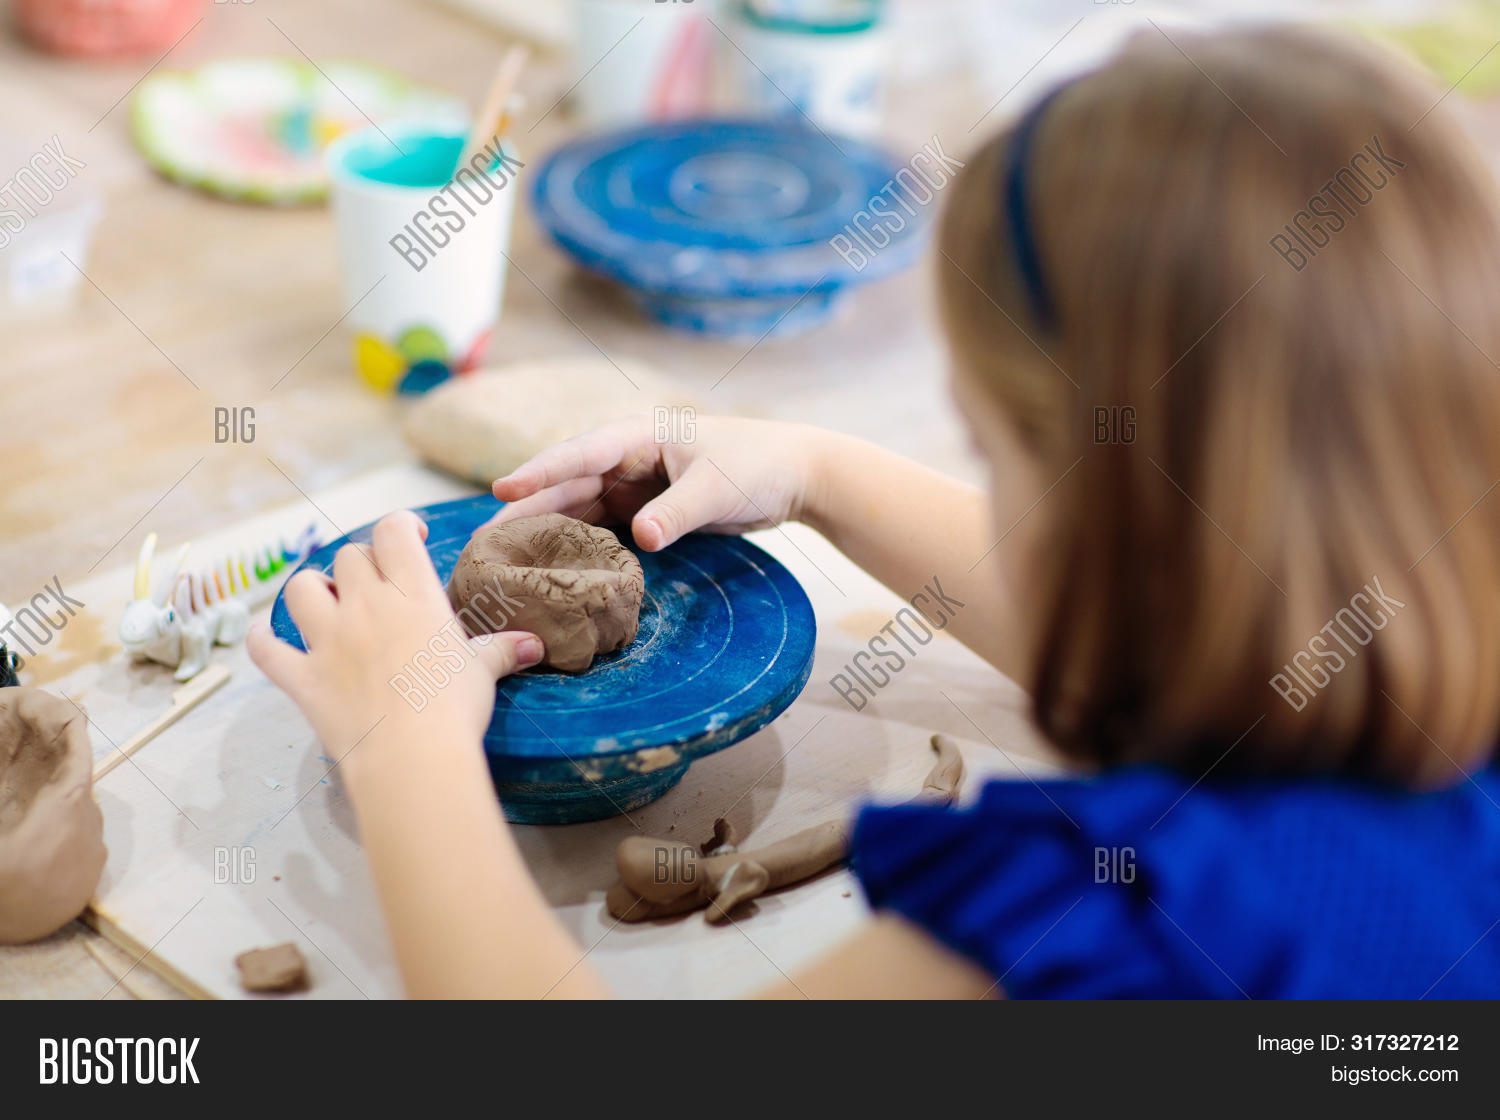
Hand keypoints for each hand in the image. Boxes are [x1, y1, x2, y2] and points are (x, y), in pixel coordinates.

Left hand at [248, 511, 542, 770]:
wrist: (413, 758)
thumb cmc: (455, 711)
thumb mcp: (483, 673)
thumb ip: (502, 650)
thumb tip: (533, 644)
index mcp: (414, 596)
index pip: (394, 533)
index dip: (400, 526)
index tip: (411, 539)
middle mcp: (366, 607)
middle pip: (350, 558)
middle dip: (362, 565)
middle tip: (378, 586)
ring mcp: (328, 640)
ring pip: (303, 588)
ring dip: (313, 589)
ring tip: (329, 603)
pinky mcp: (301, 677)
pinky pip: (265, 647)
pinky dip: (261, 638)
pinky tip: (265, 635)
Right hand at [488, 415, 823, 549]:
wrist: (794, 475)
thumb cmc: (758, 466)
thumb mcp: (718, 488)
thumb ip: (678, 512)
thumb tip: (640, 537)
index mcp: (640, 436)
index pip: (580, 453)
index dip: (541, 471)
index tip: (502, 487)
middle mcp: (627, 457)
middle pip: (567, 484)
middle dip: (526, 508)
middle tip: (484, 540)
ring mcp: (633, 484)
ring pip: (578, 508)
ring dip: (545, 531)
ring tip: (504, 559)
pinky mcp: (643, 509)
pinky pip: (600, 527)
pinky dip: (576, 545)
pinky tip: (550, 569)